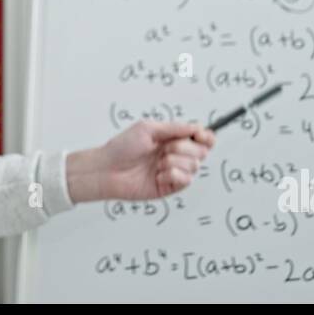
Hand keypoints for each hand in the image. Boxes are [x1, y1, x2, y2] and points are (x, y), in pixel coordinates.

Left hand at [66, 121, 216, 202]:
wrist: (107, 169)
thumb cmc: (122, 147)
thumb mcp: (148, 129)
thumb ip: (175, 128)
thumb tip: (197, 127)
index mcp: (171, 139)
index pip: (200, 138)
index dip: (206, 136)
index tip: (202, 135)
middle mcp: (175, 155)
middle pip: (202, 151)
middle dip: (185, 148)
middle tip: (165, 148)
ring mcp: (173, 172)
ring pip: (194, 165)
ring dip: (175, 161)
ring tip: (157, 163)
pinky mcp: (169, 187)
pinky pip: (186, 180)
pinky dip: (173, 174)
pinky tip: (158, 174)